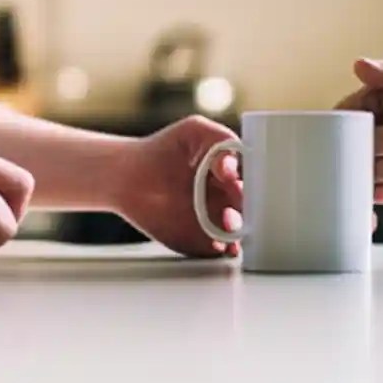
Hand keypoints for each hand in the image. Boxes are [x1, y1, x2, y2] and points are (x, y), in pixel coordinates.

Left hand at [113, 116, 243, 257]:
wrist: (127, 176)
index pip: (255, 183)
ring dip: (240, 233)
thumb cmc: (163, 149)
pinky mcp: (201, 240)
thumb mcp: (194, 132)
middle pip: (252, 210)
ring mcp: (217, 221)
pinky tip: (220, 245)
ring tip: (227, 226)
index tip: (239, 185)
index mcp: (233, 175)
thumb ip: (220, 141)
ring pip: (241, 233)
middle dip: (248, 212)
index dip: (254, 185)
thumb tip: (232, 169)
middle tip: (232, 209)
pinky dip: (225, 250)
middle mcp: (229, 198)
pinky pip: (220, 250)